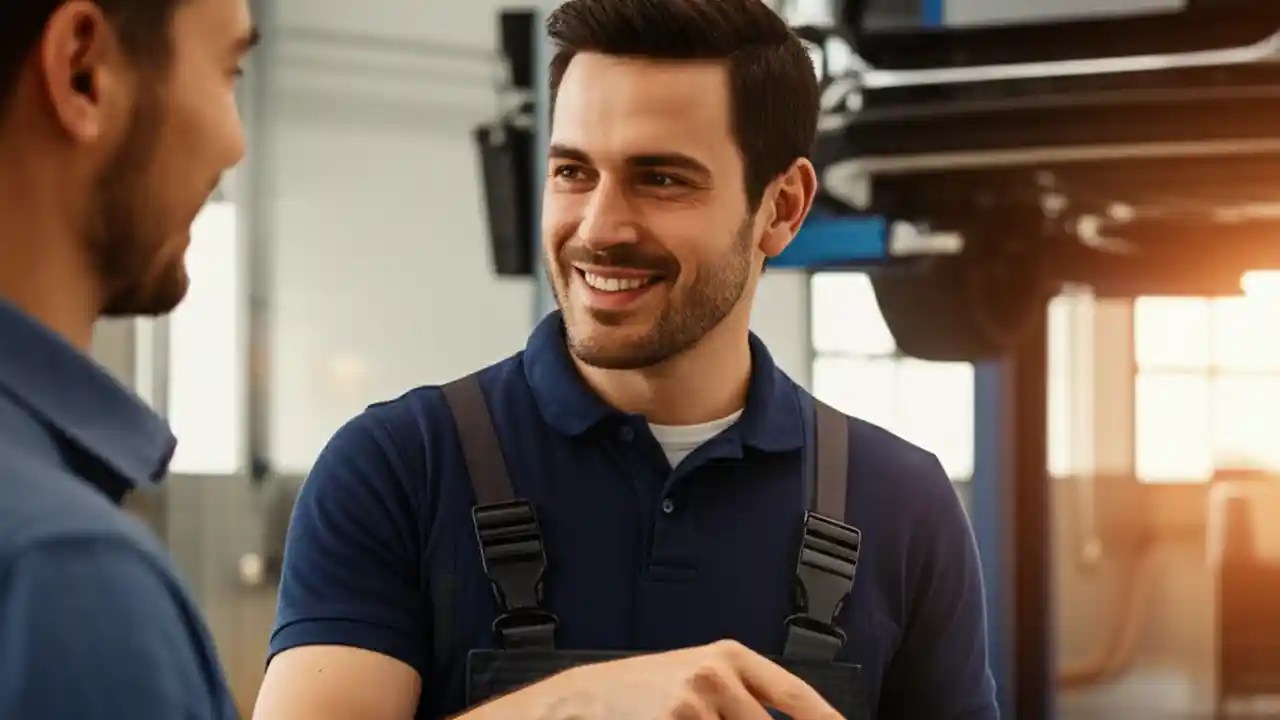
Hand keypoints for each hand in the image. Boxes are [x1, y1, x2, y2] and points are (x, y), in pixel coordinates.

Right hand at [490, 640, 844, 719]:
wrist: (580, 701)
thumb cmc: (642, 694)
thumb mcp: (695, 679)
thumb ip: (743, 699)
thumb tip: (796, 718)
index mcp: (728, 657)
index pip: (795, 696)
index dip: (825, 719)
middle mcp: (716, 676)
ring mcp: (694, 704)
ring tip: (686, 719)